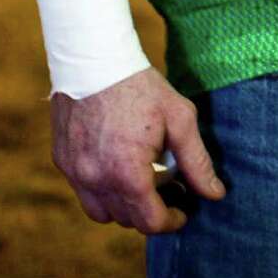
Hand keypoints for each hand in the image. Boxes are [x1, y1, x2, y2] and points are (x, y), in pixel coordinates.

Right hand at [51, 65, 226, 235]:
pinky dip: (102, 189)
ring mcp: (75, 172)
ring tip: (143, 179)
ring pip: (102, 213)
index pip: (151, 222)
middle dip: (151, 211)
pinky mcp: (62, 160)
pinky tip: (118, 165)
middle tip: (169, 187)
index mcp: (128, 174)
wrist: (93, 56)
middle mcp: (96, 180)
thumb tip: (215, 194)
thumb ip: (197, 161)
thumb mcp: (179, 118)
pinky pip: (84, 191)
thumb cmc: (140, 86)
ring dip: (124, 205)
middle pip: (128, 220)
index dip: (172, 220)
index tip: (184, 209)